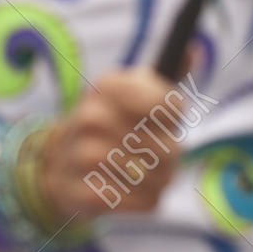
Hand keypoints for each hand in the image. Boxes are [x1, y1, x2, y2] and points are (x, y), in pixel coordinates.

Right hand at [37, 69, 182, 221]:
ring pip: (158, 176)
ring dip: (159, 178)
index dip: (173, 115)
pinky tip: (131, 188)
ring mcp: (85, 155)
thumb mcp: (128, 90)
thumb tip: (194, 49)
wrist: (58, 161)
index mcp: (106, 86)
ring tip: (144, 171)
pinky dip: (146, 198)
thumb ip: (164, 74)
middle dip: (170, 155)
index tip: (166, 118)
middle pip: (168, 147)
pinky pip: (144, 201)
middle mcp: (91, 117)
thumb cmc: (107, 122)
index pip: (166, 103)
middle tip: (156, 152)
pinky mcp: (88, 193)